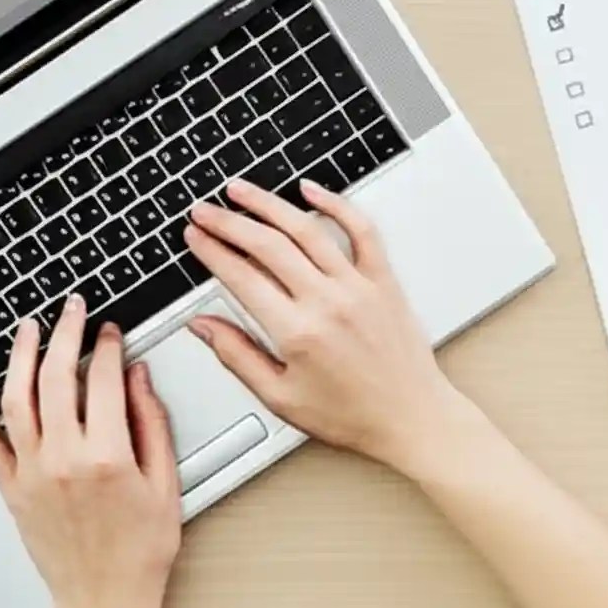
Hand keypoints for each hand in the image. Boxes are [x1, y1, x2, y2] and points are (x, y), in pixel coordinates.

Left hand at [0, 298, 181, 607]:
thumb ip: (153, 423)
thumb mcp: (166, 482)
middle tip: (73, 310)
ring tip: (30, 327)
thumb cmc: (142, 548)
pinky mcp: (12, 489)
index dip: (108, 346)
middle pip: (57, 379)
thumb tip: (139, 378)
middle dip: (65, 334)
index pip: (105, 382)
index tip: (112, 330)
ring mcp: (32, 474)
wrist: (107, 596)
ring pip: (17, 400)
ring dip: (22, 356)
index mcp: (109, 457)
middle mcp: (64, 461)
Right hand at [183, 178, 493, 476]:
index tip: (195, 237)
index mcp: (297, 332)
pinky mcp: (384, 281)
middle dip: (229, 223)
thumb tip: (202, 325)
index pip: (241, 277)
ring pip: (307, 229)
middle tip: (205, 212)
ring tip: (241, 191)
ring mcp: (358, 286)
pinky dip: (336, 204)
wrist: (412, 417)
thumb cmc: (352, 415)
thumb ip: (237, 356)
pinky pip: (361, 231)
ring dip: (269, 205)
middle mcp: (328, 302)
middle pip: (268, 246)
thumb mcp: (280, 397)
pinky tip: (311, 189)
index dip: (212, 251)